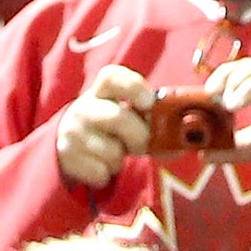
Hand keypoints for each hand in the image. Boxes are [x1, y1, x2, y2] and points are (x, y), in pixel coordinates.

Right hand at [50, 60, 155, 191]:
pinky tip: (101, 164)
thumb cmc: (109, 126)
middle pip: (118, 118)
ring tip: (114, 152)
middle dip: (138, 136)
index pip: (112, 77)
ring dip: (120, 159)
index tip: (149, 102)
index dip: (133, 87)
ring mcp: (73, 133)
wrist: (69, 143)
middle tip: (141, 143)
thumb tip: (182, 143)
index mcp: (101, 90)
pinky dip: (107, 174)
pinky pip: (100, 173)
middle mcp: (83, 108)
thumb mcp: (124, 113)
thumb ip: (148, 119)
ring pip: (111, 153)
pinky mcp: (68, 157)